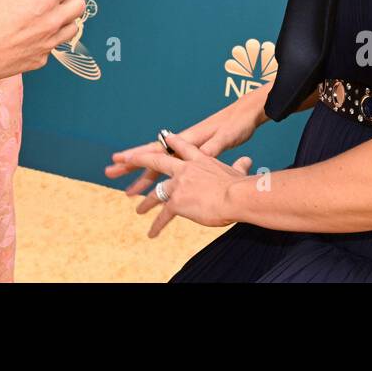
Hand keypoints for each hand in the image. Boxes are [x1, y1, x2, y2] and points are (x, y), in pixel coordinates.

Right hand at [105, 84, 267, 192]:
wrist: (247, 114)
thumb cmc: (236, 123)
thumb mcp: (225, 137)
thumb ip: (210, 148)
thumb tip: (199, 155)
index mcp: (188, 139)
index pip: (156, 149)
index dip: (137, 155)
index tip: (119, 158)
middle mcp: (184, 144)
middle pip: (152, 156)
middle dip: (131, 166)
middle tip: (110, 171)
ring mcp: (189, 150)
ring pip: (160, 165)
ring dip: (143, 176)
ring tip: (128, 189)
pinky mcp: (197, 155)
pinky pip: (173, 169)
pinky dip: (162, 178)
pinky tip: (157, 187)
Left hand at [116, 131, 252, 236]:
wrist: (235, 195)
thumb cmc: (241, 185)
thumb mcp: (237, 171)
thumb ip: (239, 165)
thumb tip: (247, 160)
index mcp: (200, 159)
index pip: (182, 145)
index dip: (172, 142)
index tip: (164, 138)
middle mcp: (184, 168)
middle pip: (157, 161)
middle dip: (139, 160)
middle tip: (123, 159)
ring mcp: (178, 183)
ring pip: (156, 192)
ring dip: (146, 201)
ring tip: (138, 209)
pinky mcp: (176, 201)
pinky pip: (163, 214)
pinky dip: (157, 224)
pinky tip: (152, 233)